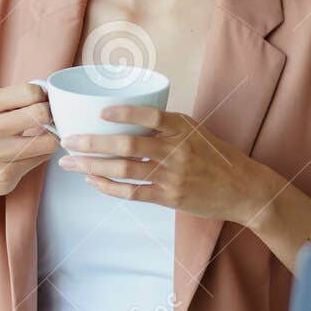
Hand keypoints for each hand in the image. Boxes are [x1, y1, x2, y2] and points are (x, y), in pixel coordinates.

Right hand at [0, 82, 58, 204]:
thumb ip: (20, 98)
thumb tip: (54, 94)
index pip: (31, 92)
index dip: (44, 98)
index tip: (42, 104)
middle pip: (40, 113)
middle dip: (52, 117)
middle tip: (49, 121)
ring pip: (47, 141)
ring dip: (52, 138)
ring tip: (45, 137)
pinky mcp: (4, 174)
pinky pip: (42, 158)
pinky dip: (45, 154)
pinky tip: (35, 153)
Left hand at [58, 105, 270, 223]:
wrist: (242, 189)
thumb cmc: (216, 157)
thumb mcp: (195, 131)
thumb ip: (166, 126)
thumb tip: (129, 120)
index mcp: (182, 128)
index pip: (149, 115)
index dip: (123, 113)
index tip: (100, 112)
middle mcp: (176, 150)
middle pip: (127, 144)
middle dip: (92, 143)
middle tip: (68, 140)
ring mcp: (171, 176)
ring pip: (124, 170)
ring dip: (92, 166)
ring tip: (70, 163)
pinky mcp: (169, 198)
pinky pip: (132, 193)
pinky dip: (109, 187)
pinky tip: (93, 181)